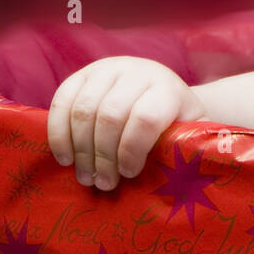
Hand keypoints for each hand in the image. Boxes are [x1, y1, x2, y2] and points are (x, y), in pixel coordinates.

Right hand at [48, 56, 205, 190]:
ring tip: (85, 176)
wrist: (159, 91)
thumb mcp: (191, 134)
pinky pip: (61, 102)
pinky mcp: (81, 75)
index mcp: (167, 89)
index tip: (130, 173)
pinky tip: (65, 158)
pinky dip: (59, 133)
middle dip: (104, 156)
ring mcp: (106, 70)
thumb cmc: (175, 122)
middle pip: (110, 116)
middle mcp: (137, 72)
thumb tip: (194, 176)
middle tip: (103, 183)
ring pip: (84, 110)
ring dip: (80, 150)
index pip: (145, 118)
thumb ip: (191, 151)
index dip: (133, 150)